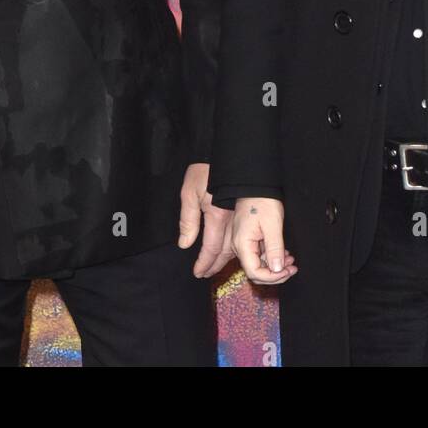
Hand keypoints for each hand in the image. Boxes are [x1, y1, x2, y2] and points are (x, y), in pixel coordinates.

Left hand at [178, 162, 234, 277]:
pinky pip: (239, 234)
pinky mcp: (243, 210)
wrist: (228, 153)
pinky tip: (230, 249)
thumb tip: (185, 244)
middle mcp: (232, 219)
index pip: (211, 247)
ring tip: (216, 266)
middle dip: (216, 264)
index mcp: (217, 216)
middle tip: (206, 274)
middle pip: (226, 250)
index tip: (199, 273)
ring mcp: (239, 215)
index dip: (205, 262)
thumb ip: (188, 220)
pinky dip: (234, 245)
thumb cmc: (204, 171)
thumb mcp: (189, 192)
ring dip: (226, 257)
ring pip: (236, 244)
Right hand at [232, 197, 297, 284]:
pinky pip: (259, 255)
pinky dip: (272, 257)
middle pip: (255, 272)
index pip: (254, 272)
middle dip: (275, 274)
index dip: (272, 277)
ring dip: (275, 266)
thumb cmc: (263, 202)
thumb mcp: (272, 225)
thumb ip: (274, 249)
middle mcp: (239, 246)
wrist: (255, 186)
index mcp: (243, 244)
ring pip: (258, 264)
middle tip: (292, 268)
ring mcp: (243, 243)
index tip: (287, 271)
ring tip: (291, 260)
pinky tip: (283, 254)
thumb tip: (277, 270)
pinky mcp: (248, 239)